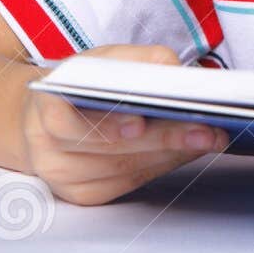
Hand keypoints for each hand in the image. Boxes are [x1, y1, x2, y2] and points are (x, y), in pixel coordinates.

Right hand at [20, 43, 229, 205]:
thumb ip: (138, 59)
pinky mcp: (82, 193)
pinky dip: (160, 166)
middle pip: (110, 148)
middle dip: (163, 139)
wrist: (46, 114)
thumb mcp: (103, 59)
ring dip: (170, 154)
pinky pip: (127, 182)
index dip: (109, 123)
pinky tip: (184, 151)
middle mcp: (48, 145)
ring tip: (207, 139)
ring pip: (124, 168)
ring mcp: (63, 175)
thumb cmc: (80, 83)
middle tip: (206, 131)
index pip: (74, 121)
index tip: (143, 122)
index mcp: (47, 103)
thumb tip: (174, 71)